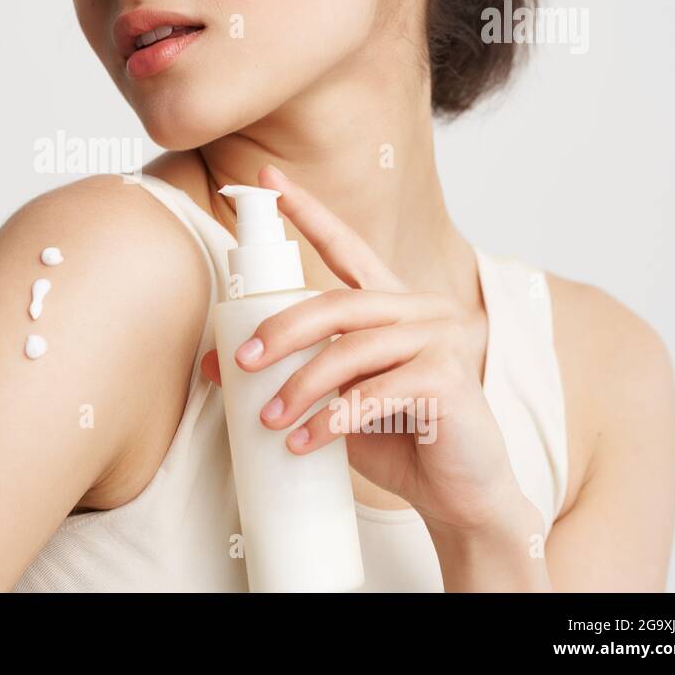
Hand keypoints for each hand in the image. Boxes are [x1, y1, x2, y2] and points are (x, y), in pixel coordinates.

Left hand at [200, 164, 530, 536]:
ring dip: (300, 386)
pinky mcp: (447, 379)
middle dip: (281, 330)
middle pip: (337, 303)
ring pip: (351, 350)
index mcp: (392, 303)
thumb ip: (295, 371)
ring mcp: (439, 340)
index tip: (268, 182)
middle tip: (241, 361)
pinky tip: (304, 442)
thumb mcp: (335, 398)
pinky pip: (375, 394)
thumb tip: (215, 364)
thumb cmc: (397, 439)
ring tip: (269, 419)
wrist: (459, 493)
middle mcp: (419, 310)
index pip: (346, 247)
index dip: (308, 213)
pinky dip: (332, 420)